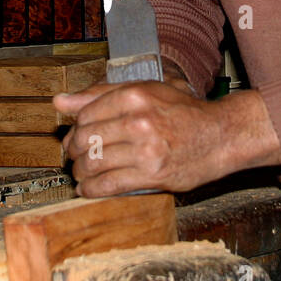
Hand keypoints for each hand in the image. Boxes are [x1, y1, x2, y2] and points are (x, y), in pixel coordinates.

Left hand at [54, 81, 238, 196]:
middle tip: (72, 157)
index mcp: (134, 95)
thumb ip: (100, 95)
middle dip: (73, 152)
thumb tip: (59, 102)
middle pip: (86, 139)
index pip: (86, 114)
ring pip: (94, 163)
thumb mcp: (145, 91)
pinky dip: (91, 189)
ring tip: (80, 173)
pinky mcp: (152, 175)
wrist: (220, 135)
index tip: (73, 137)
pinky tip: (87, 189)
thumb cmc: (183, 112)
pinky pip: (109, 184)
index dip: (73, 129)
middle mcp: (138, 121)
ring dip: (80, 172)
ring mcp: (145, 149)